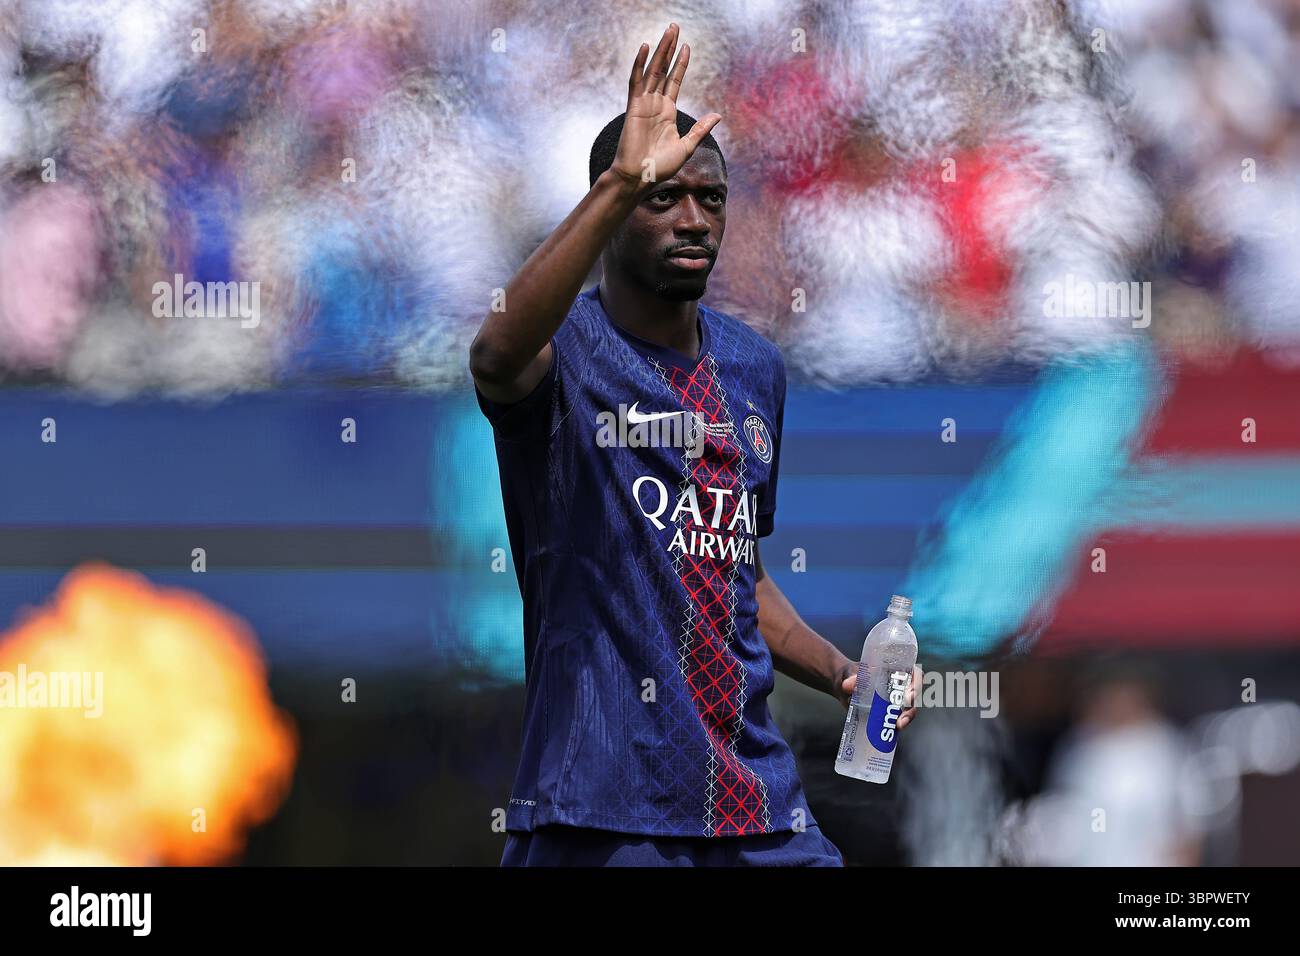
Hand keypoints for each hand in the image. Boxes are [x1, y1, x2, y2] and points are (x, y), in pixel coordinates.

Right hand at [611, 23, 721, 189]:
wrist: (640, 177)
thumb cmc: (660, 167)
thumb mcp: (687, 146)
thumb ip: (700, 129)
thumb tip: (717, 115)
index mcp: (668, 112)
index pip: (674, 81)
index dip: (680, 64)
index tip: (687, 47)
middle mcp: (656, 104)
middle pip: (664, 69)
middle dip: (670, 48)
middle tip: (675, 26)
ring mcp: (644, 103)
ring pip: (653, 70)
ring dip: (660, 49)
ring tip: (668, 30)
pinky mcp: (634, 107)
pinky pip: (636, 81)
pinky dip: (639, 64)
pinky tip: (644, 47)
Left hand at [838, 663, 920, 730]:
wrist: (841, 685)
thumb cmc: (848, 674)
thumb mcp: (848, 674)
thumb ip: (849, 678)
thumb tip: (848, 685)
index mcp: (894, 670)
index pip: (914, 673)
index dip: (917, 681)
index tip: (909, 692)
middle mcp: (898, 685)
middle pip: (914, 694)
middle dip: (912, 704)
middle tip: (902, 712)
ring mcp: (894, 700)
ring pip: (909, 709)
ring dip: (907, 717)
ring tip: (898, 725)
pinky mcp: (887, 713)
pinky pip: (898, 719)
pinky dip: (897, 726)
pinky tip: (893, 731)